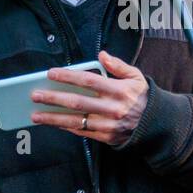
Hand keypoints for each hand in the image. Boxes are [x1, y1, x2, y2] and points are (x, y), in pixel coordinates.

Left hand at [30, 50, 148, 145]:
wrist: (157, 125)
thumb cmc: (142, 98)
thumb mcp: (136, 78)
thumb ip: (118, 66)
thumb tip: (102, 55)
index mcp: (119, 90)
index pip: (88, 81)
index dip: (68, 76)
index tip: (50, 74)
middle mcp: (112, 108)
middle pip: (77, 102)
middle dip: (53, 98)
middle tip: (35, 95)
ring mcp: (108, 124)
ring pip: (75, 120)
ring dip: (53, 118)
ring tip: (35, 115)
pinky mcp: (106, 137)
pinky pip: (82, 131)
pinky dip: (65, 127)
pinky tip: (53, 123)